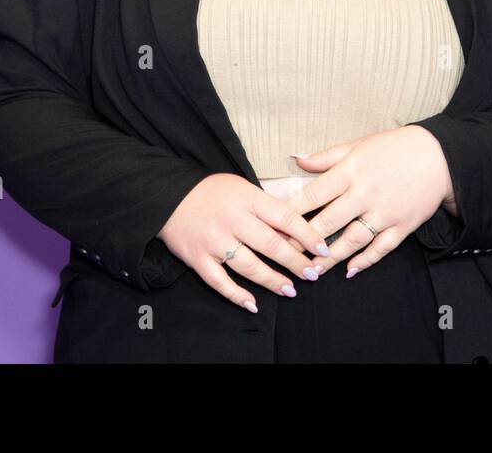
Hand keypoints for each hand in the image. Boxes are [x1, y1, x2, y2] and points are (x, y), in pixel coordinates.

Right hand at [157, 173, 331, 312]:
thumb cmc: (212, 192)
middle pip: (271, 245)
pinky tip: (253, 304)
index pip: (284, 217)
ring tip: (290, 290)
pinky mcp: (198, 258)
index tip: (323, 249)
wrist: (168, 196)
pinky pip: (220, 282)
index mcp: (247, 199)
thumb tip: (297, 230)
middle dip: (296, 262)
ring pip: (249, 266)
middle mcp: (233, 220)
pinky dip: (236, 295)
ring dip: (272, 281)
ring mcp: (214, 241)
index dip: (307, 235)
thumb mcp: (242, 188)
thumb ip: (266, 207)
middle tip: (312, 273)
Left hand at [282, 125, 454, 276]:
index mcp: (352, 171)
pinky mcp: (403, 226)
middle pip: (329, 221)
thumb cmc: (395, 147)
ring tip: (312, 270)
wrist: (440, 156)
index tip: (276, 223)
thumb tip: (296, 160)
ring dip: (330, 258)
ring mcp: (385, 213)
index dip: (293, 210)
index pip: (315, 193)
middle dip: (305, 240)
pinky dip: (365, 261)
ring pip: (352, 240)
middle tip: (285, 254)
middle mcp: (366, 194)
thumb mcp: (359, 145)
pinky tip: (349, 270)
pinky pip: (381, 248)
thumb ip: (327, 157)